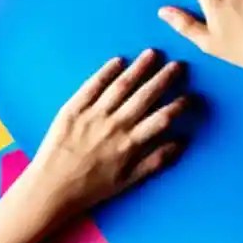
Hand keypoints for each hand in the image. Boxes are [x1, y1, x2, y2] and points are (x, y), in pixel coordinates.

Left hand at [22, 51, 188, 218]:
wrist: (51, 187)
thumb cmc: (90, 188)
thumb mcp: (127, 181)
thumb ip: (155, 161)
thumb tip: (182, 142)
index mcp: (130, 144)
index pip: (163, 118)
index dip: (180, 105)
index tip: (191, 96)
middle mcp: (115, 125)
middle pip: (145, 96)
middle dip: (164, 79)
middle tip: (178, 65)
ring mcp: (93, 114)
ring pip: (122, 86)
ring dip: (139, 68)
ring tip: (152, 54)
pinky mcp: (73, 108)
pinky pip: (93, 85)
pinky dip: (106, 71)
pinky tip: (118, 60)